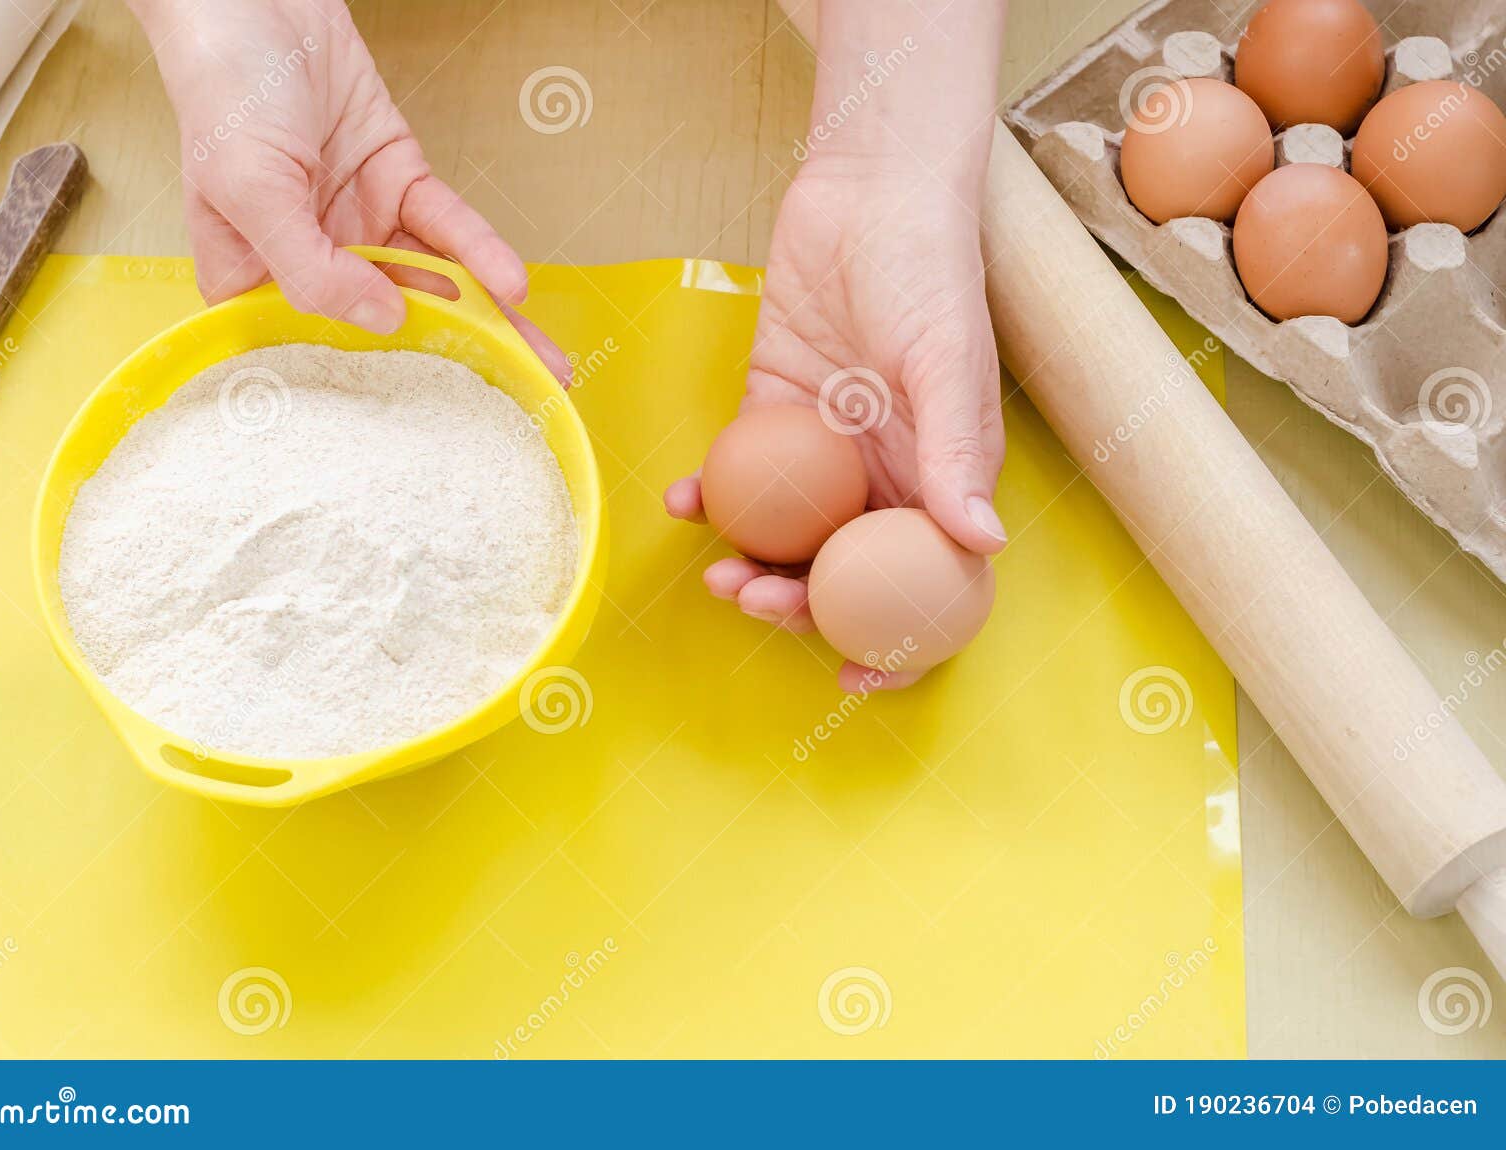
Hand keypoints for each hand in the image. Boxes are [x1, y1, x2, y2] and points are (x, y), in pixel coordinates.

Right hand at [129, 0, 562, 370]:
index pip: (313, 348)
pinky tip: (513, 284)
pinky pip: (447, 225)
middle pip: (391, 324)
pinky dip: (481, 251)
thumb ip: (311, 267)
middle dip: (455, 363)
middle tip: (517, 405)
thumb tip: (383, 320)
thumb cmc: (223, 89)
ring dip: (489, 318)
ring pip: (432, 281)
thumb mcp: (249, 191)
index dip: (368, 390)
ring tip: (541, 361)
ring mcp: (359, 223)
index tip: (426, 428)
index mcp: (254, 277)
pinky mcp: (398, 182)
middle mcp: (312, 258)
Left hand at [665, 161, 1004, 691]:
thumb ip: (957, 454)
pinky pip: (737, 475)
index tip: (854, 677)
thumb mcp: (947, 361)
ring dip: (748, 563)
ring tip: (713, 570)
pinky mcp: (769, 413)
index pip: (925, 583)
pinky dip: (707, 496)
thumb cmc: (927, 269)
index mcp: (936, 479)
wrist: (866, 189)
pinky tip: (681, 501)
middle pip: (841, 573)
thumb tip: (983, 545)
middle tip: (751, 598)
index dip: (897, 641)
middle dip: (796, 604)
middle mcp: (880, 477)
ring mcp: (821, 452)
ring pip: (782, 536)